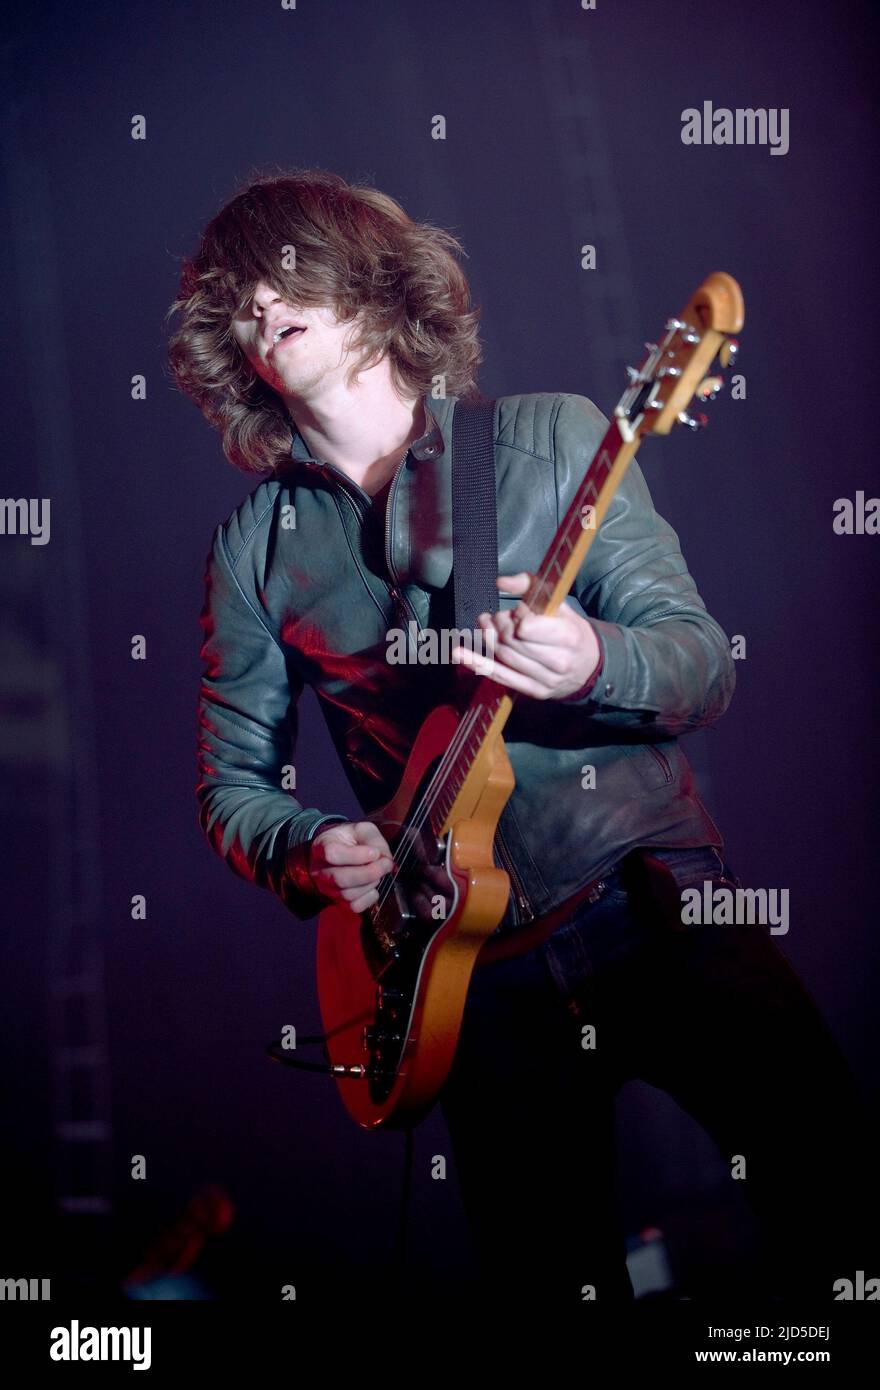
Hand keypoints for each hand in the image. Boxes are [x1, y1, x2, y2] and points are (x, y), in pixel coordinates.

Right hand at [309, 821, 394, 913]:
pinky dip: (369, 897)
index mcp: (321, 847)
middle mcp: (319, 871)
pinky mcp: (337, 902)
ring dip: (371, 883)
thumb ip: (373, 839)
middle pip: (341, 878)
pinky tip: (372, 885)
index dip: (357, 855)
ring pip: (349, 894)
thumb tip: (385, 858)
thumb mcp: (360, 830)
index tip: (374, 852)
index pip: (332, 854)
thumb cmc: (348, 840)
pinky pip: (355, 906)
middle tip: (386, 864)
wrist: (336, 853)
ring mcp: (326, 889)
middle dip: (369, 872)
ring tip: (378, 872)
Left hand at [450, 571, 600, 699]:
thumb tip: (501, 582)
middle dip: (498, 624)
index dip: (516, 616)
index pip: (525, 627)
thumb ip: (531, 585)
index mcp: (567, 636)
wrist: (591, 667)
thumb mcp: (560, 604)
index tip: (518, 611)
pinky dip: (476, 663)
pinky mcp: (534, 691)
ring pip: (503, 656)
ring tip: (485, 625)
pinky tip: (459, 653)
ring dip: (488, 637)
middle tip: (497, 616)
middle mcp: (557, 661)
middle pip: (511, 641)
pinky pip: (500, 676)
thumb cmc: (572, 631)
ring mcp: (545, 680)